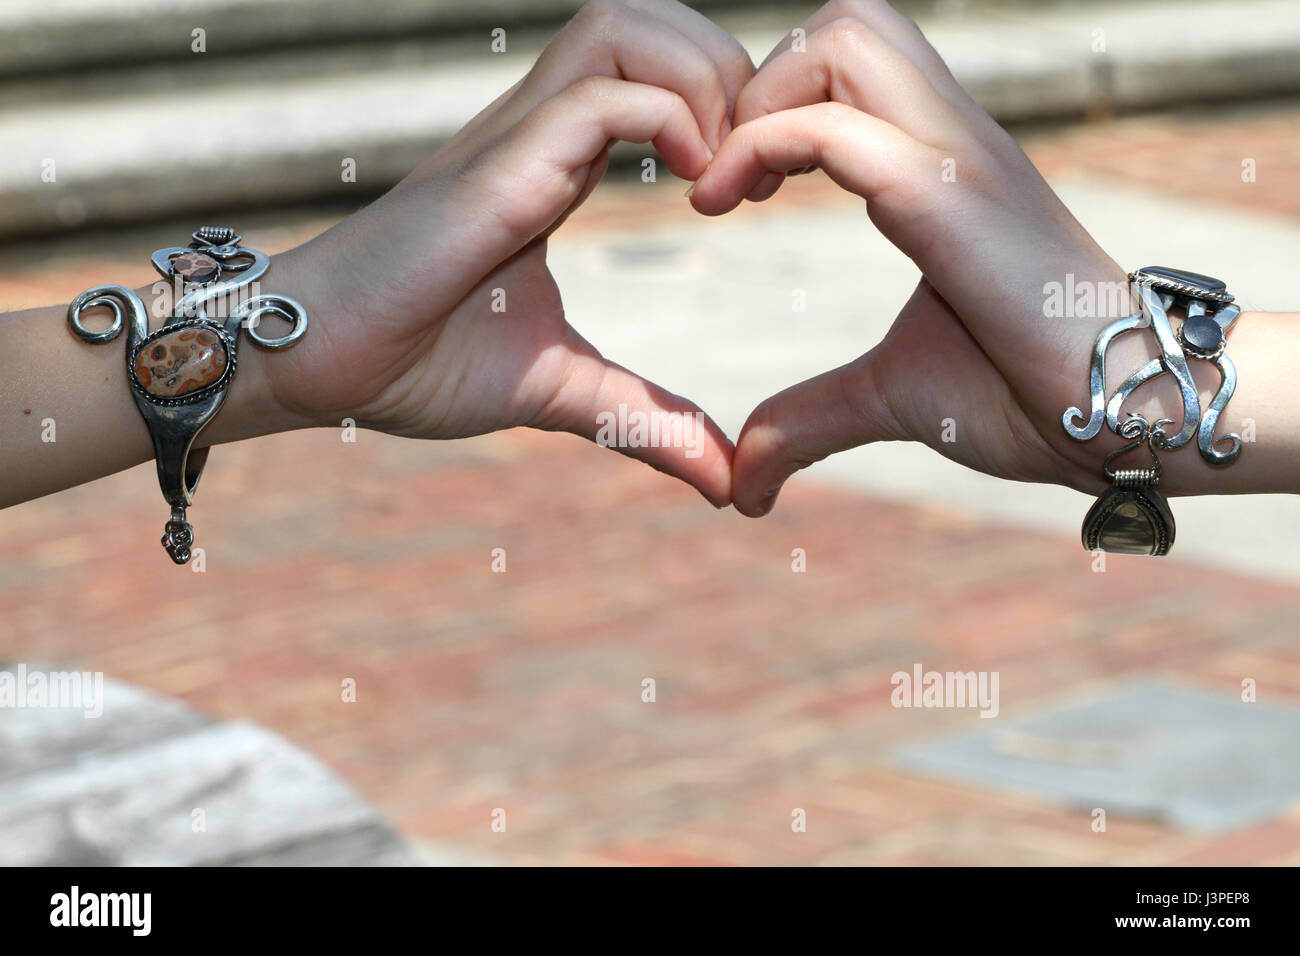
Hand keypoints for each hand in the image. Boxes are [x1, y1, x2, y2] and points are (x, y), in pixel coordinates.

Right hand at [265, 0, 754, 506]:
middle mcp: (539, 130)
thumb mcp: (560, 389)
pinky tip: (691, 188)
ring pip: (623, 24)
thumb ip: (643, 419)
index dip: (722, 105)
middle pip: (650, 17)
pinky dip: (664, 120)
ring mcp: (514, 139)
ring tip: (718, 174)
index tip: (747, 191)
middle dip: (727, 71)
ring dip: (698, 79)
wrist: (313, 362)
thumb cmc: (415, 363)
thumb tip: (727, 483)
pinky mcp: (496, 167)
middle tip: (748, 170)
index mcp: (557, 162)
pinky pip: (596, 95)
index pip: (654, 68)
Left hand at [690, 0, 1139, 515]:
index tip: (733, 188)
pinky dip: (759, 146)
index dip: (774, 102)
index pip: (850, 59)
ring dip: (766, 97)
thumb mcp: (889, 395)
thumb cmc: (1023, 395)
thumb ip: (808, 419)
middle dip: (766, 79)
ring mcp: (957, 157)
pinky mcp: (949, 199)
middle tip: (731, 174)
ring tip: (732, 184)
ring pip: (846, 37)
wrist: (1125, 415)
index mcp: (942, 163)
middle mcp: (952, 137)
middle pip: (848, 18)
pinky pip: (833, 130)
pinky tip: (722, 205)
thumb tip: (743, 484)